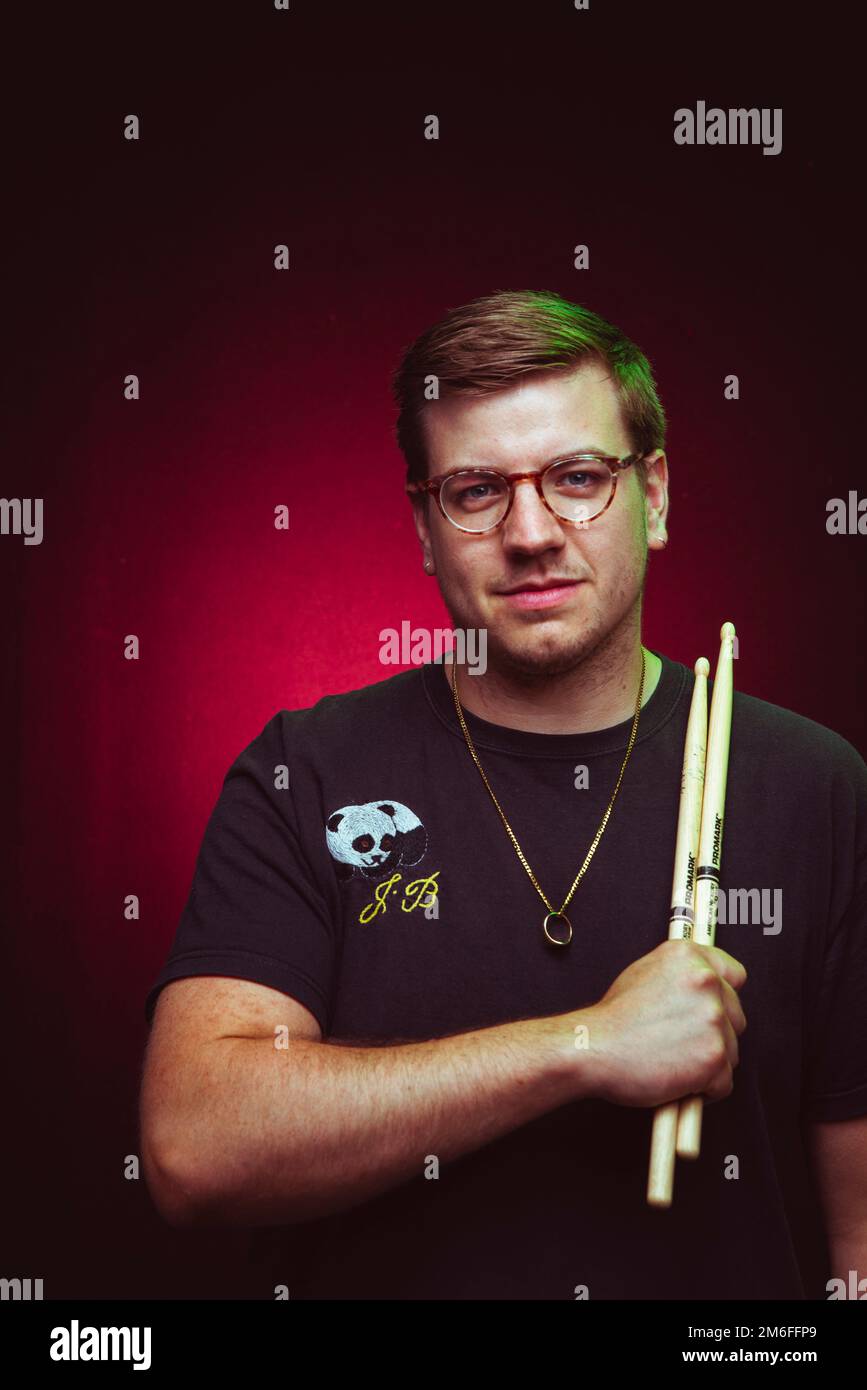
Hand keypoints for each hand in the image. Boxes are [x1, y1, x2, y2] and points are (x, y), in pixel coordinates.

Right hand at [577, 939, 747, 1107]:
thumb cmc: (614, 1018)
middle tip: (682, 1044)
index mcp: (689, 957)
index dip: (723, 995)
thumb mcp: (644, 973)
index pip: (734, 974)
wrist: (593, 1047)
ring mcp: (713, 1018)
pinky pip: (724, 1082)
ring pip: (732, 1051)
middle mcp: (706, 981)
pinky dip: (705, 1089)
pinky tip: (678, 1080)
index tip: (711, 1010)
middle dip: (715, 1034)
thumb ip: (681, 975)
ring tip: (675, 1062)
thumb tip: (706, 986)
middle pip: (736, 1016)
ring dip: (709, 1063)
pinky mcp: (714, 1055)